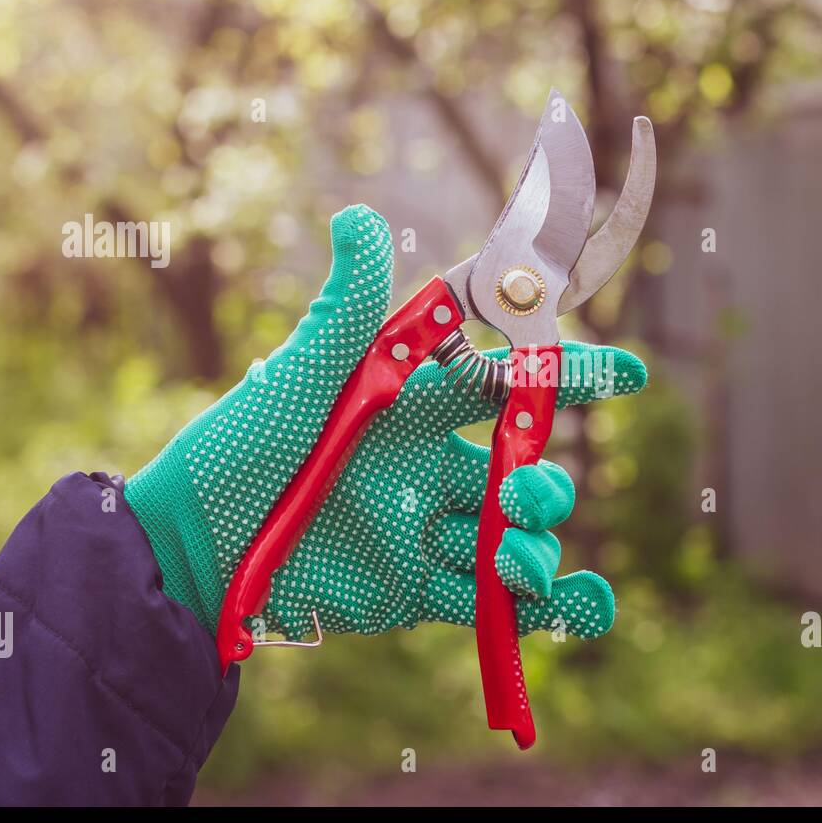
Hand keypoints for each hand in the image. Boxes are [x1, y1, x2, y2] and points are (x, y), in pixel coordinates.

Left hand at [125, 205, 645, 641]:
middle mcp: (424, 465)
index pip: (502, 384)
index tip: (629, 373)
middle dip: (543, 481)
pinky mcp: (414, 589)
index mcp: (409, 406)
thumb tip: (358, 214)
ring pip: (511, 536)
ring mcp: (423, 529)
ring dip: (537, 544)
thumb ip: (345, 306)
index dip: (566, 375)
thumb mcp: (298, 376)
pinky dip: (544, 607)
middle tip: (526, 495)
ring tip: (518, 557)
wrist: (193, 556)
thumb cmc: (238, 452)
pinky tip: (588, 608)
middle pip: (517, 468)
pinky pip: (491, 600)